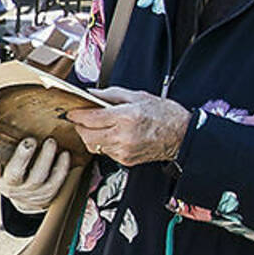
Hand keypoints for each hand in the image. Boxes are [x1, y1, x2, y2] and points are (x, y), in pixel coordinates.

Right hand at [0, 137, 71, 212]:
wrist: (24, 196)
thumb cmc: (11, 169)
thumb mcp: (1, 161)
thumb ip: (1, 146)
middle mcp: (10, 186)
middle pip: (15, 174)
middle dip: (22, 157)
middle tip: (29, 141)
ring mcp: (28, 192)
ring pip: (37, 178)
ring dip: (45, 158)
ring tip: (50, 142)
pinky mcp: (45, 194)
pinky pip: (54, 182)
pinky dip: (61, 168)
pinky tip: (64, 154)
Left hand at [69, 87, 190, 164]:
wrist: (182, 135)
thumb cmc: (164, 114)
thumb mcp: (138, 96)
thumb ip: (111, 95)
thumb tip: (91, 94)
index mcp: (126, 117)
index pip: (90, 119)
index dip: (76, 115)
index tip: (71, 112)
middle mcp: (123, 136)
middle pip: (86, 136)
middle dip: (80, 127)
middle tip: (81, 119)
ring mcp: (124, 151)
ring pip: (93, 146)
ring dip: (90, 136)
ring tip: (97, 126)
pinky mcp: (126, 160)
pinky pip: (105, 153)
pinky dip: (103, 143)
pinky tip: (111, 135)